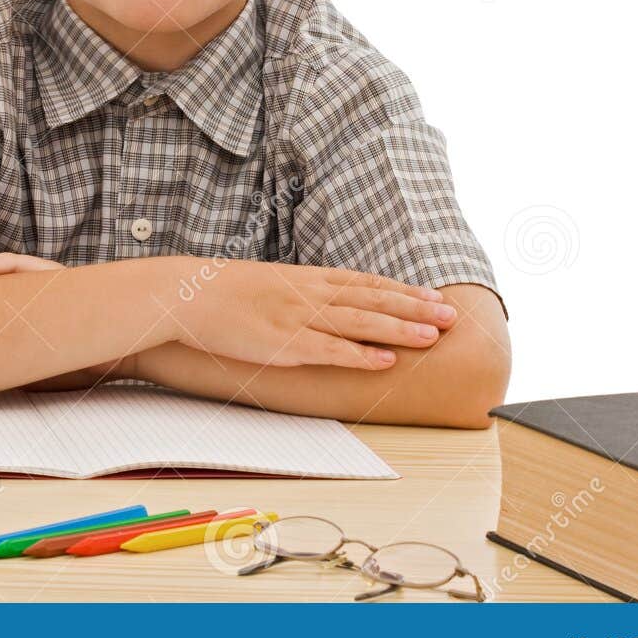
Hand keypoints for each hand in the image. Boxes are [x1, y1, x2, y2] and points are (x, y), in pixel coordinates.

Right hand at [170, 259, 455, 370]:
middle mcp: (309, 292)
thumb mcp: (268, 283)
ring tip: (433, 336)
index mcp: (307, 277)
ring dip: (399, 329)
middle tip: (452, 316)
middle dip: (415, 308)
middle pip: (373, 299)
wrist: (186, 293)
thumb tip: (322, 300)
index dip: (403, 290)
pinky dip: (359, 354)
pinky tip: (385, 360)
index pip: (366, 282)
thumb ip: (298, 291)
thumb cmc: (221, 291)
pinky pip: (328, 349)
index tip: (434, 296)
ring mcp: (297, 316)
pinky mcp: (282, 341)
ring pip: (359, 321)